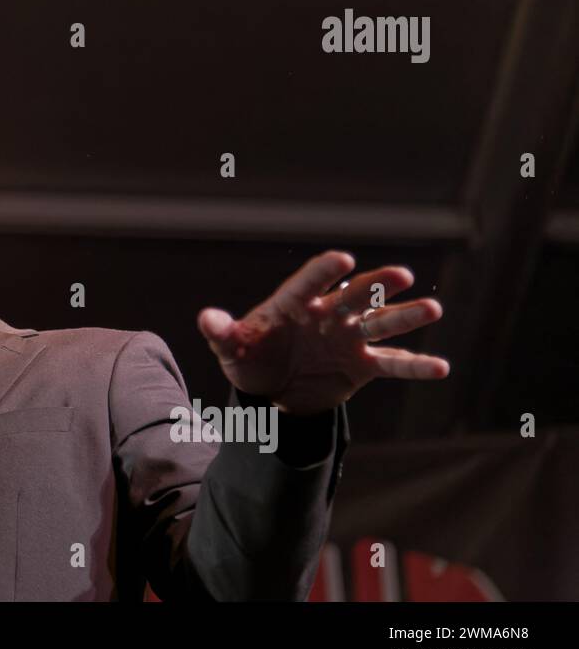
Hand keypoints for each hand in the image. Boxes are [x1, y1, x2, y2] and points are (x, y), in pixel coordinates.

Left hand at [197, 251, 449, 414]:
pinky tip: (441, 368)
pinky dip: (416, 366)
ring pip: (381, 323)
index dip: (325, 271)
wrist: (271, 390)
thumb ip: (222, 332)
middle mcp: (328, 314)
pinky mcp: (362, 364)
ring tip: (432, 309)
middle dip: (376, 286)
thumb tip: (206, 318)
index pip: (310, 283)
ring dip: (405, 317)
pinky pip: (392, 364)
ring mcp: (349, 337)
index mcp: (295, 304)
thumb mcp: (231, 348)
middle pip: (355, 296)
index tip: (342, 258)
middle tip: (401, 275)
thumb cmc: (250, 358)